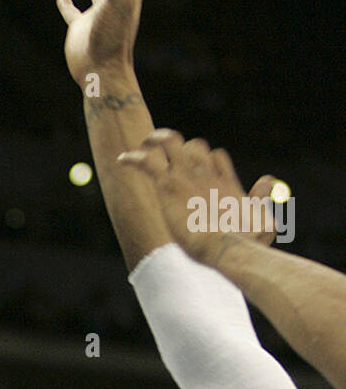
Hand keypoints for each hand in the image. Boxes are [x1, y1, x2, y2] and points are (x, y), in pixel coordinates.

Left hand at [117, 128, 278, 264]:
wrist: (227, 247)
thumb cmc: (246, 241)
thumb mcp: (262, 219)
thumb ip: (261, 198)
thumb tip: (266, 179)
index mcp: (226, 182)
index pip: (215, 156)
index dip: (204, 160)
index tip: (193, 170)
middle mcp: (206, 174)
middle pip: (193, 145)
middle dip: (179, 147)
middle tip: (163, 154)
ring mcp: (187, 176)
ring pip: (170, 143)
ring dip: (154, 141)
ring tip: (143, 145)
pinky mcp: (169, 184)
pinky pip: (147, 161)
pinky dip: (133, 158)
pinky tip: (122, 160)